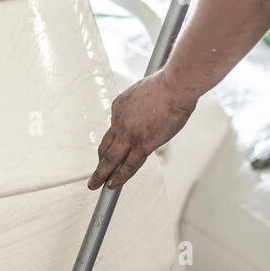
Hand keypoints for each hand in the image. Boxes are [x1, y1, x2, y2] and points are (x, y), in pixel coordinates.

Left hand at [88, 71, 196, 190]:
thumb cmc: (167, 86)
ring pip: (110, 159)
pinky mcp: (142, 144)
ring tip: (95, 184)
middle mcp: (119, 121)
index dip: (113, 143)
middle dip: (100, 161)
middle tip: (95, 173)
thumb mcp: (143, 91)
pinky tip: (113, 185)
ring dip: (101, 174)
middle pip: (106, 146)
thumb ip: (140, 107)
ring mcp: (129, 134)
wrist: (175, 85)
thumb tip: (146, 117)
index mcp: (118, 107)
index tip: (113, 151)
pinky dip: (119, 177)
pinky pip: (128, 166)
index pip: (113, 129)